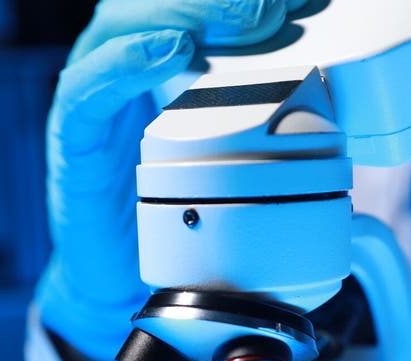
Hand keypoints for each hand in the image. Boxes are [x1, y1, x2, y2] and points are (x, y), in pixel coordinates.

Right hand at [38, 0, 306, 360]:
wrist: (117, 281)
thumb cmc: (170, 220)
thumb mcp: (224, 162)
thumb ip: (260, 129)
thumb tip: (337, 117)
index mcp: (157, 66)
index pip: (193, 8)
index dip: (239, 2)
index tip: (304, 2)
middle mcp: (121, 69)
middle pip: (162, 4)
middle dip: (226, 1)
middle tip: (283, 6)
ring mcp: (94, 99)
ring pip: (126, 25)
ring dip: (190, 14)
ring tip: (247, 21)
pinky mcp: (73, 137)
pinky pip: (89, 88)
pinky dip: (126, 63)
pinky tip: (171, 50)